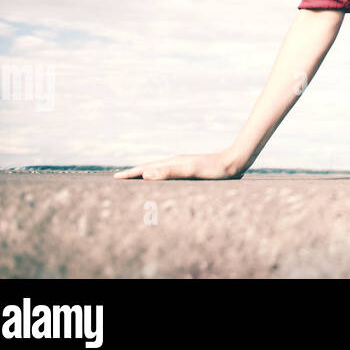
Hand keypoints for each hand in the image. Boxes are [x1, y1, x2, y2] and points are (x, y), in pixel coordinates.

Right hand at [113, 150, 242, 179]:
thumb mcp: (191, 171)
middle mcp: (175, 163)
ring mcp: (183, 168)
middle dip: (133, 175)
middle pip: (149, 169)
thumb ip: (169, 172)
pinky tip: (162, 186)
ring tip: (135, 183)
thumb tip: (145, 174)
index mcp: (172, 163)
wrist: (235, 163)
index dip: (130, 174)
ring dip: (145, 177)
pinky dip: (159, 181)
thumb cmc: (214, 169)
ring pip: (159, 172)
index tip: (114, 178)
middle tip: (118, 180)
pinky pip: (169, 177)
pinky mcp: (191, 173)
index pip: (145, 169)